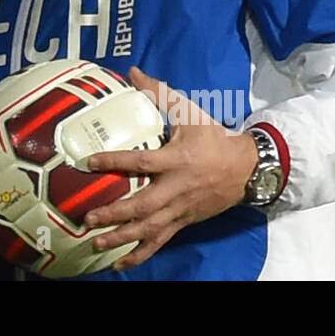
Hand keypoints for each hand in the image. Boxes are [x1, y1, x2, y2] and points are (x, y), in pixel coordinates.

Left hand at [80, 66, 258, 271]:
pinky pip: (160, 241)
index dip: (116, 162)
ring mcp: (179, 209)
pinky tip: (120, 263)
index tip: (89, 162)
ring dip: (122, 238)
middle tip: (88, 218)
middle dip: (115, 214)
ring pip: (149, 229)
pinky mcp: (183, 222)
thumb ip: (160, 93)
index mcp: (176, 160)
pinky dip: (140, 254)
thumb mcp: (190, 112)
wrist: (246, 169)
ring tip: (97, 244)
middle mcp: (176, 189)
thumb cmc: (213, 138)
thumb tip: (132, 72)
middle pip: (143, 205)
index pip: (141, 162)